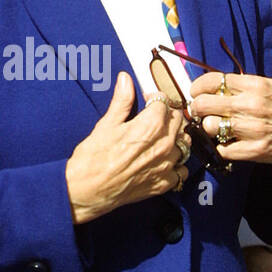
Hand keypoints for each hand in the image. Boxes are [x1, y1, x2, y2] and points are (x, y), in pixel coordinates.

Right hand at [65, 72, 190, 224]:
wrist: (87, 191)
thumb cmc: (92, 160)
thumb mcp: (106, 124)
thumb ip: (122, 100)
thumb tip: (125, 80)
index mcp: (150, 126)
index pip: (165, 101)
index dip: (155, 98)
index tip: (147, 100)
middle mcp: (164, 145)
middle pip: (179, 120)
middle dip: (167, 114)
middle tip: (153, 117)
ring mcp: (166, 165)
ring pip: (185, 143)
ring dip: (175, 137)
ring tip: (159, 138)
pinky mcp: (164, 183)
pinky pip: (182, 170)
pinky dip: (176, 164)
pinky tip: (162, 161)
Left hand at [189, 72, 271, 173]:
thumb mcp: (269, 86)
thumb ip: (242, 85)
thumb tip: (213, 86)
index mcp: (255, 86)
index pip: (213, 80)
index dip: (198, 86)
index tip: (196, 92)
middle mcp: (251, 106)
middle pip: (204, 104)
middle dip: (197, 107)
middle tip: (199, 111)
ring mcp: (252, 129)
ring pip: (210, 127)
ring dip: (209, 127)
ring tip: (216, 126)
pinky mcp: (254, 150)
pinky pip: (222, 149)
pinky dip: (220, 146)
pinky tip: (227, 141)